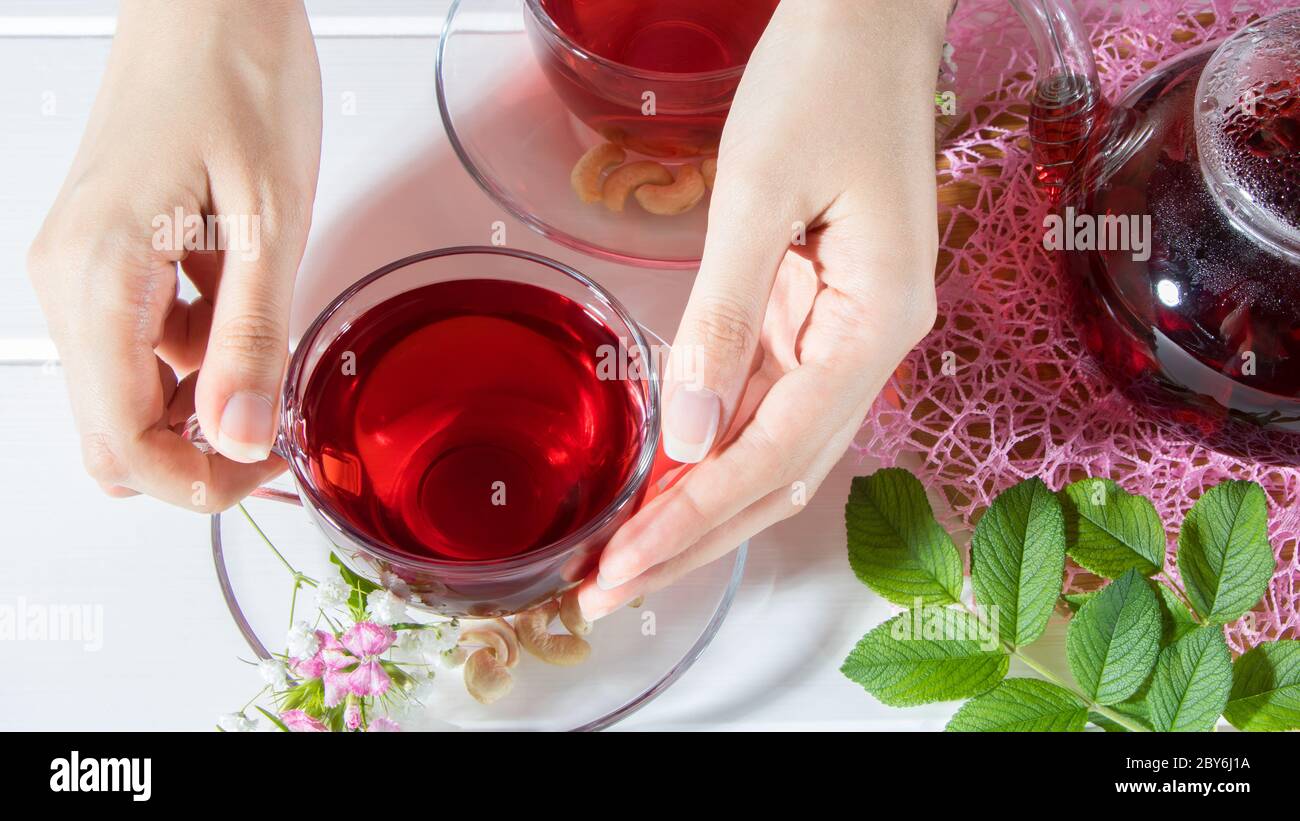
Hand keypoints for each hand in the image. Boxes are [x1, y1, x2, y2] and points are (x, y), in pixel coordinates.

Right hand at [28, 0, 321, 509]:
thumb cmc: (235, 75)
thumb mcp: (268, 217)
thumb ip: (251, 336)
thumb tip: (242, 440)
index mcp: (98, 280)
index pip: (122, 445)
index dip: (198, 485)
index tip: (268, 472)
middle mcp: (71, 282)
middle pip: (113, 431)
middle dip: (195, 453)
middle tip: (276, 428)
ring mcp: (84, 269)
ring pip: (129, 390)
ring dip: (202, 398)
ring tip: (272, 345)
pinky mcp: (110, 254)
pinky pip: (145, 339)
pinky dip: (198, 351)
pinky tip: (244, 301)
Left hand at [580, 0, 948, 617]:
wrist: (866, 16)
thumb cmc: (825, 80)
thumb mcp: (762, 194)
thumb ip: (725, 318)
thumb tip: (688, 434)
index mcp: (877, 324)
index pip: (777, 454)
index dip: (697, 519)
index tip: (626, 566)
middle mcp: (870, 345)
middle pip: (781, 475)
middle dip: (695, 539)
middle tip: (611, 590)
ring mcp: (843, 332)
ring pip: (771, 449)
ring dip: (700, 506)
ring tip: (625, 555)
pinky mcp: (814, 311)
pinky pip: (761, 398)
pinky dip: (708, 446)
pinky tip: (659, 479)